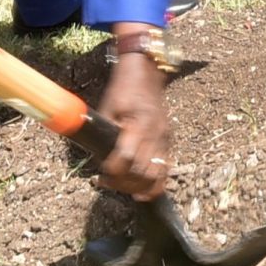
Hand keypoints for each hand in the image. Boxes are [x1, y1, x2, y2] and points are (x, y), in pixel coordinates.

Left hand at [95, 42, 173, 201]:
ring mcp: (165, 139)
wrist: (146, 75)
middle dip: (124, 184)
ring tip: (122, 186)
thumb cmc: (123, 90)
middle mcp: (156, 134)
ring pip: (157, 176)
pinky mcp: (168, 142)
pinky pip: (165, 171)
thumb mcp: (107, 109)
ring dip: (138, 188)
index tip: (100, 175)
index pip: (126, 158)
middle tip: (107, 182)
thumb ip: (104, 134)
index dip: (112, 171)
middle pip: (143, 172)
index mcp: (139, 124)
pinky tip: (140, 191)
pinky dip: (154, 185)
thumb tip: (96, 159)